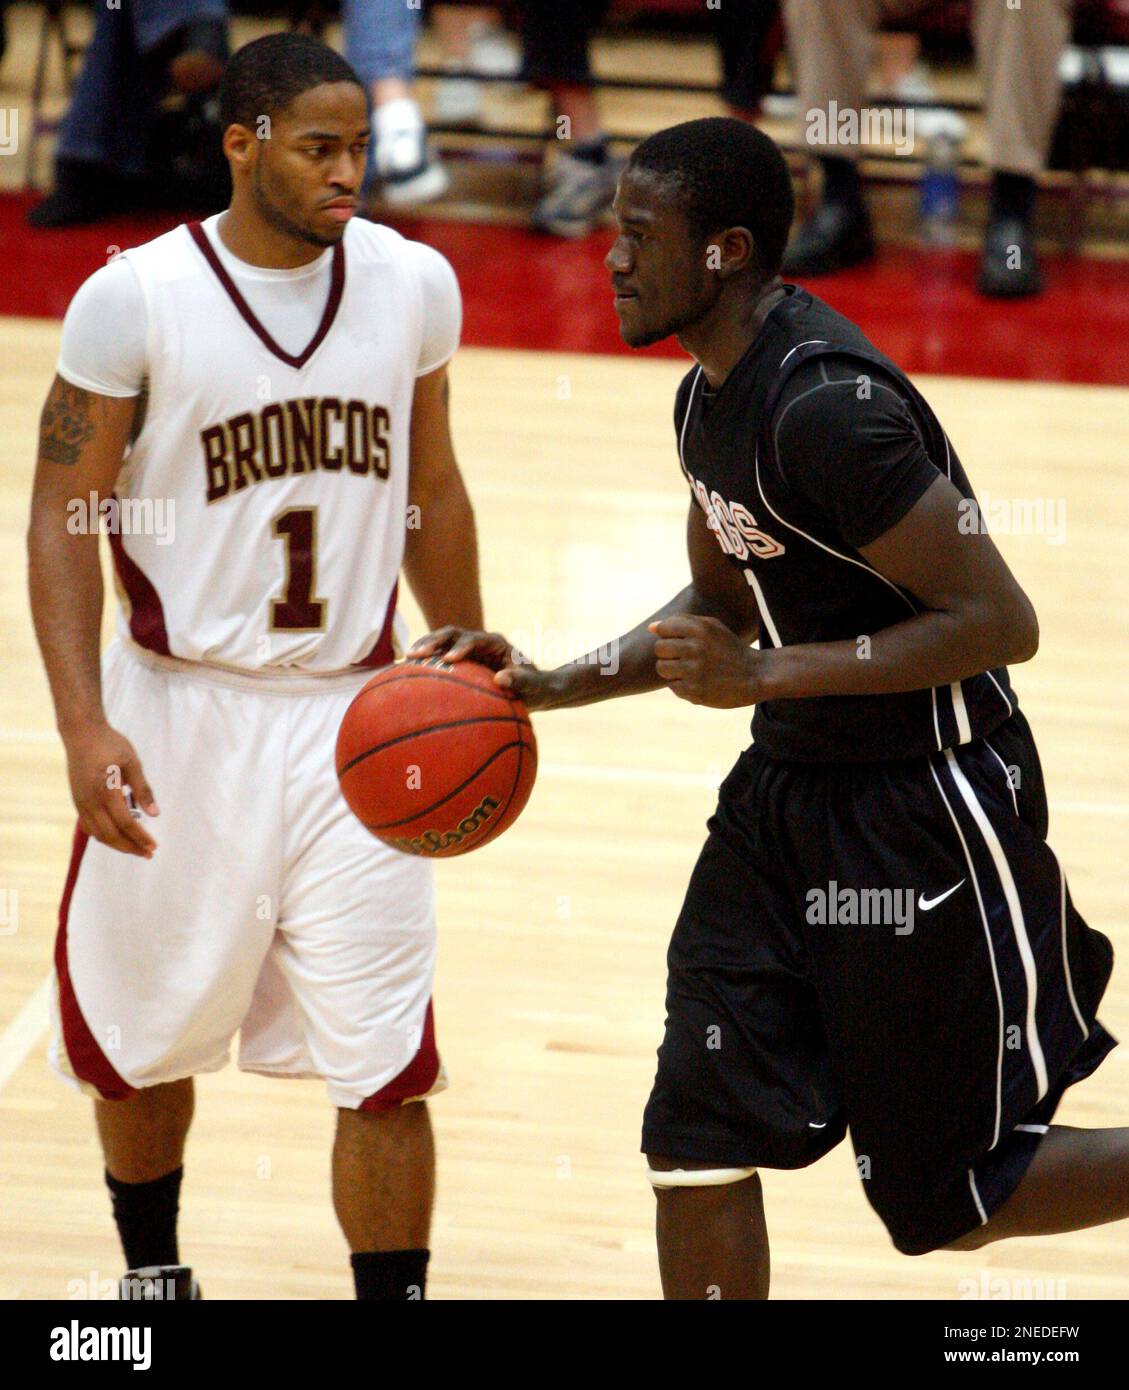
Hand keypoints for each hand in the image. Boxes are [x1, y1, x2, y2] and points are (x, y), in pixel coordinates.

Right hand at [64, 721, 158, 857]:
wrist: (81, 733)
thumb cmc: (109, 744)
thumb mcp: (132, 762)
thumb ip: (143, 789)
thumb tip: (155, 814)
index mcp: (105, 790)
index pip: (125, 823)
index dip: (140, 837)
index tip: (154, 846)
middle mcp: (90, 801)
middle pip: (111, 834)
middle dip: (130, 847)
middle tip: (148, 853)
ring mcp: (80, 802)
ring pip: (98, 834)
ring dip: (118, 845)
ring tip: (136, 848)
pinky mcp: (77, 801)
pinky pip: (90, 827)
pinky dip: (104, 836)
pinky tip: (117, 836)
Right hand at [407, 626, 559, 710]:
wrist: (534, 688)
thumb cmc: (537, 688)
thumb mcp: (535, 687)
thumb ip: (523, 682)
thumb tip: (501, 678)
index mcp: (497, 644)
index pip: (475, 639)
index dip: (461, 647)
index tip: (449, 660)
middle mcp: (480, 642)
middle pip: (452, 634)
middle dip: (434, 641)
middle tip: (417, 654)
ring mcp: (468, 650)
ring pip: (442, 642)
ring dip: (425, 647)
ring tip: (406, 659)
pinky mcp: (461, 661)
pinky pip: (439, 658)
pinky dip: (426, 663)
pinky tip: (408, 674)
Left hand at [650, 615, 767, 707]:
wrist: (754, 676)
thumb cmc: (729, 648)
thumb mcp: (712, 628)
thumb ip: (682, 622)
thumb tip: (651, 628)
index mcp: (700, 629)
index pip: (663, 629)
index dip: (669, 635)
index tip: (681, 641)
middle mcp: (695, 649)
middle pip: (659, 648)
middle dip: (668, 653)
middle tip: (685, 657)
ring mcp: (694, 671)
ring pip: (661, 668)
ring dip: (671, 669)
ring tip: (689, 669)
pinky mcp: (694, 692)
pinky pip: (672, 686)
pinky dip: (681, 684)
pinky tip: (697, 681)